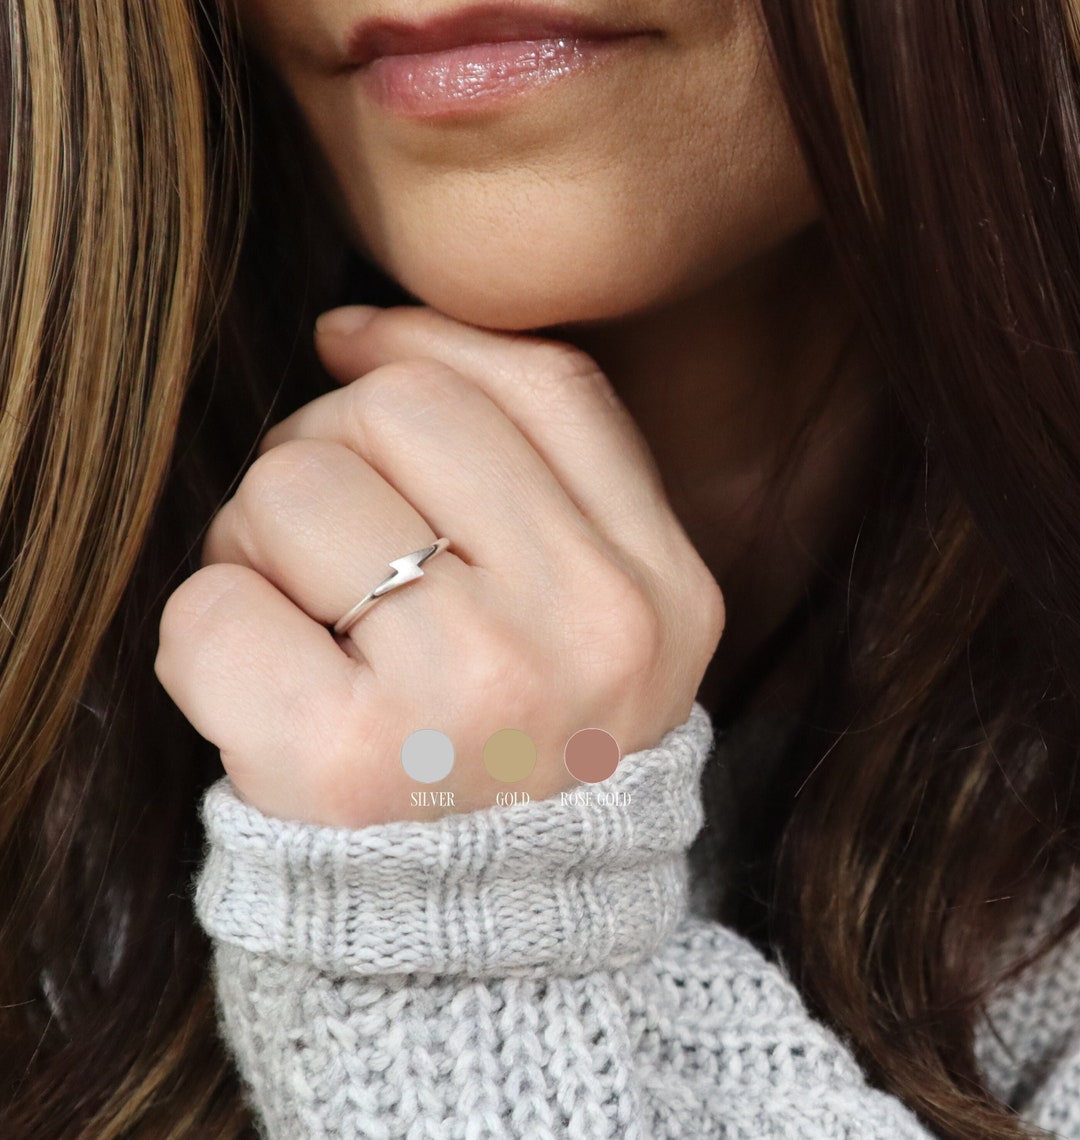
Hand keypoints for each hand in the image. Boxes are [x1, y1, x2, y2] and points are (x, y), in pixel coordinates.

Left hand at [154, 305, 724, 826]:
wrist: (493, 952)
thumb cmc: (526, 756)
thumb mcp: (601, 620)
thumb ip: (529, 467)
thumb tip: (354, 333)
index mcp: (660, 590)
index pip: (540, 387)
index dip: (423, 342)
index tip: (350, 349)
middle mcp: (584, 630)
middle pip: (395, 411)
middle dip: (328, 454)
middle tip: (333, 553)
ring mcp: (469, 696)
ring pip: (286, 488)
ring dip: (258, 546)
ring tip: (306, 626)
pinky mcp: (344, 767)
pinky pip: (209, 607)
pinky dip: (210, 638)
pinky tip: (266, 693)